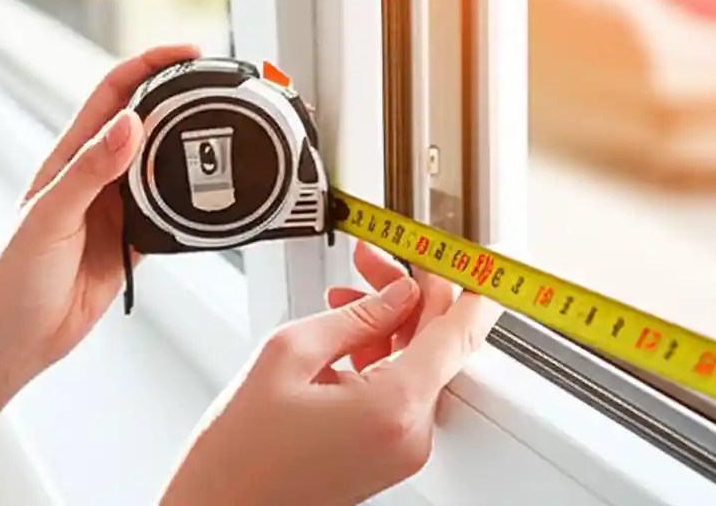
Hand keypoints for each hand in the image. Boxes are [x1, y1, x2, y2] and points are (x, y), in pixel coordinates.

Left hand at [0, 44, 198, 375]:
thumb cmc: (12, 278)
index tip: (188, 54)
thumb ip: (91, 169)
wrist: (15, 339)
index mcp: (70, 157)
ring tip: (224, 136)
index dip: (150, 64)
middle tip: (219, 88)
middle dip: (181, 96)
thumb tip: (131, 122)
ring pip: (162, 164)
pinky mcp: (132, 242)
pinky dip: (192, 203)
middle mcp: (95, 175)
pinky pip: (170, 213)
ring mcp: (116, 208)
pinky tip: (210, 200)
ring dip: (190, 148)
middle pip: (147, 120)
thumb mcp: (51, 215)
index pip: (114, 92)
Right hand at [160, 242, 501, 504]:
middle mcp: (409, 435)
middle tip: (373, 260)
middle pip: (436, 343)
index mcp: (393, 407)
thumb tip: (399, 292)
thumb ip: (358, 316)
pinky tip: (346, 336)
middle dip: (410, 295)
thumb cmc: (238, 450)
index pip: (457, 334)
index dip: (469, 288)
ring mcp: (402, 449)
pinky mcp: (388, 454)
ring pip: (418, 364)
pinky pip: (402, 391)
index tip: (476, 260)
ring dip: (391, 324)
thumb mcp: (291, 354)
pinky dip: (382, 356)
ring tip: (342, 300)